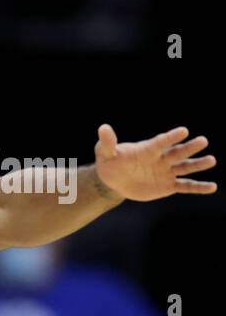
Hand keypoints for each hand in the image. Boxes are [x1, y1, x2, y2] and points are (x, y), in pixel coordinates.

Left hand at [94, 124, 214, 201]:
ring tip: (211, 160)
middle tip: (203, 141)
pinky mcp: (168, 185)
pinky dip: (198, 187)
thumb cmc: (110, 162)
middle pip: (177, 152)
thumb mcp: (105, 153)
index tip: (184, 131)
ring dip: (198, 164)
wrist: (114, 180)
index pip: (160, 142)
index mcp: (148, 149)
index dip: (170, 137)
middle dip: (189, 148)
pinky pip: (185, 186)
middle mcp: (161, 159)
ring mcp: (166, 172)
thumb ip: (107, 143)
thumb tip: (103, 128)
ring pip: (185, 167)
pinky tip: (212, 187)